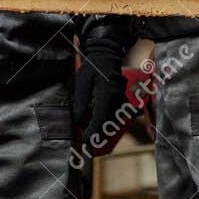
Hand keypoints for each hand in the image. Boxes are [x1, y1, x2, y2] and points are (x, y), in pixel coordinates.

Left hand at [73, 35, 128, 157]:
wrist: (106, 56)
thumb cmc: (92, 67)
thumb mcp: (82, 82)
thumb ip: (80, 102)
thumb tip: (77, 121)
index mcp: (107, 93)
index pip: (101, 117)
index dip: (93, 131)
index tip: (85, 142)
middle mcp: (117, 99)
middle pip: (107, 123)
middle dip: (96, 133)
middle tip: (83, 142)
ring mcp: (122, 101)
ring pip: (111, 121)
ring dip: (100, 127)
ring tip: (87, 132)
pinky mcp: (121, 102)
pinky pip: (113, 116)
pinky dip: (104, 121)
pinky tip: (94, 122)